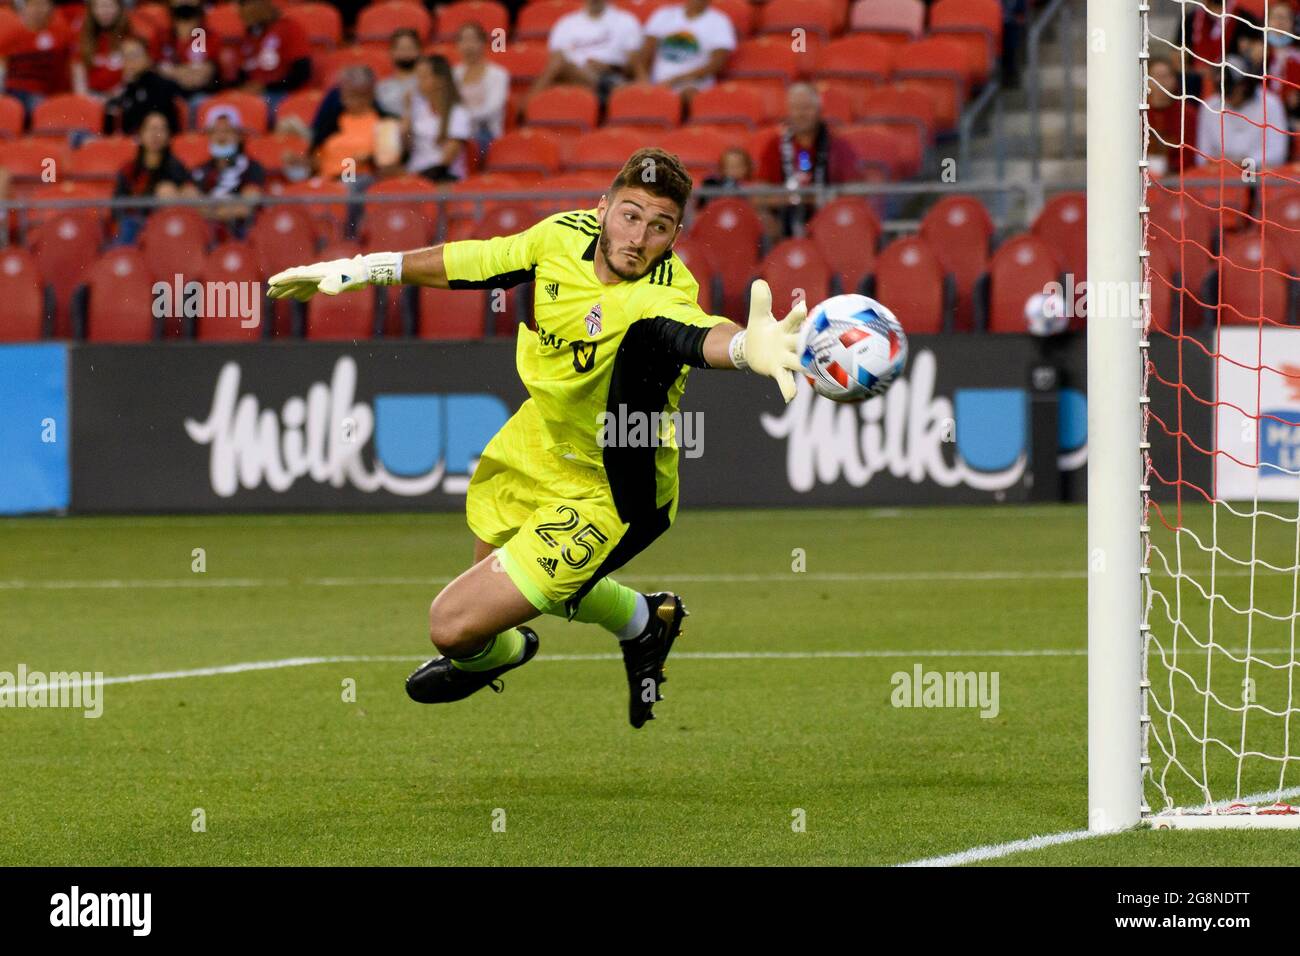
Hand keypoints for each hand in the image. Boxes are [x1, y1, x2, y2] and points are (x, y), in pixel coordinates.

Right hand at [266, 252, 400, 300]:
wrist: (365, 271)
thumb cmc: (355, 276)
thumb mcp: (345, 281)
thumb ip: (334, 284)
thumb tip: (322, 288)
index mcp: (317, 272)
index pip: (296, 276)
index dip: (283, 280)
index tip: (270, 284)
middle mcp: (316, 273)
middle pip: (295, 279)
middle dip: (281, 287)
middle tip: (269, 294)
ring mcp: (321, 276)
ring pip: (301, 284)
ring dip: (289, 290)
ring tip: (278, 297)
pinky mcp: (328, 281)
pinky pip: (311, 287)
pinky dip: (303, 292)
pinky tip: (300, 298)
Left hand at [734, 279, 806, 401]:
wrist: (753, 349)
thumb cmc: (761, 330)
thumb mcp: (758, 316)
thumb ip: (760, 301)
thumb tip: (758, 283)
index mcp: (786, 328)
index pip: (794, 320)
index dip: (798, 315)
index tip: (803, 307)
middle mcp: (790, 343)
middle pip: (802, 342)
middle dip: (809, 341)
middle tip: (821, 341)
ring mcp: (786, 359)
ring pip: (799, 362)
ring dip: (804, 365)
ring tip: (809, 368)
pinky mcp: (778, 371)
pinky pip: (785, 381)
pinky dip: (788, 389)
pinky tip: (789, 397)